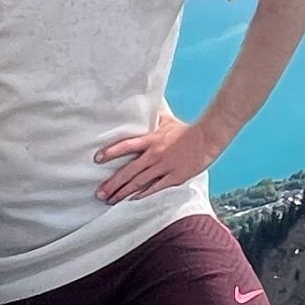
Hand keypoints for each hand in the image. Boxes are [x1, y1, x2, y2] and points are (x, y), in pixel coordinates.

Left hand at [95, 114, 225, 203]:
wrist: (207, 138)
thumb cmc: (186, 130)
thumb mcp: (166, 120)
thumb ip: (151, 118)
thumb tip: (141, 105)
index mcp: (151, 140)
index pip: (126, 145)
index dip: (111, 152)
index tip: (97, 159)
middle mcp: (155, 154)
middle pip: (129, 171)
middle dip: (113, 184)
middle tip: (99, 193)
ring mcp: (164, 167)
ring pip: (139, 183)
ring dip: (123, 192)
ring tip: (110, 199)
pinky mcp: (175, 177)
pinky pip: (155, 188)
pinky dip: (143, 195)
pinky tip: (132, 200)